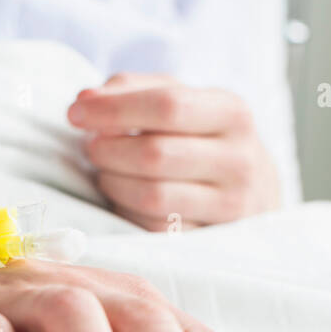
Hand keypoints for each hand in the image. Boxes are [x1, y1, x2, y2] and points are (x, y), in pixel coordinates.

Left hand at [68, 73, 280, 229]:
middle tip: (91, 148)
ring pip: (151, 197)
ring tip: (106, 172)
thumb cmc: (202, 137)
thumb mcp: (182, 100)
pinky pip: (154, 229)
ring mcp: (231, 206)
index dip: (114, 109)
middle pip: (154, 154)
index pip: (167, 105)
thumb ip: (133, 90)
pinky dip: (127, 212)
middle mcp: (240, 161)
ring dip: (113, 183)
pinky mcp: (213, 241)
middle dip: (108, 150)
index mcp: (233, 114)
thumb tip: (86, 100)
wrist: (255, 190)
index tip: (75, 113)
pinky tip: (124, 199)